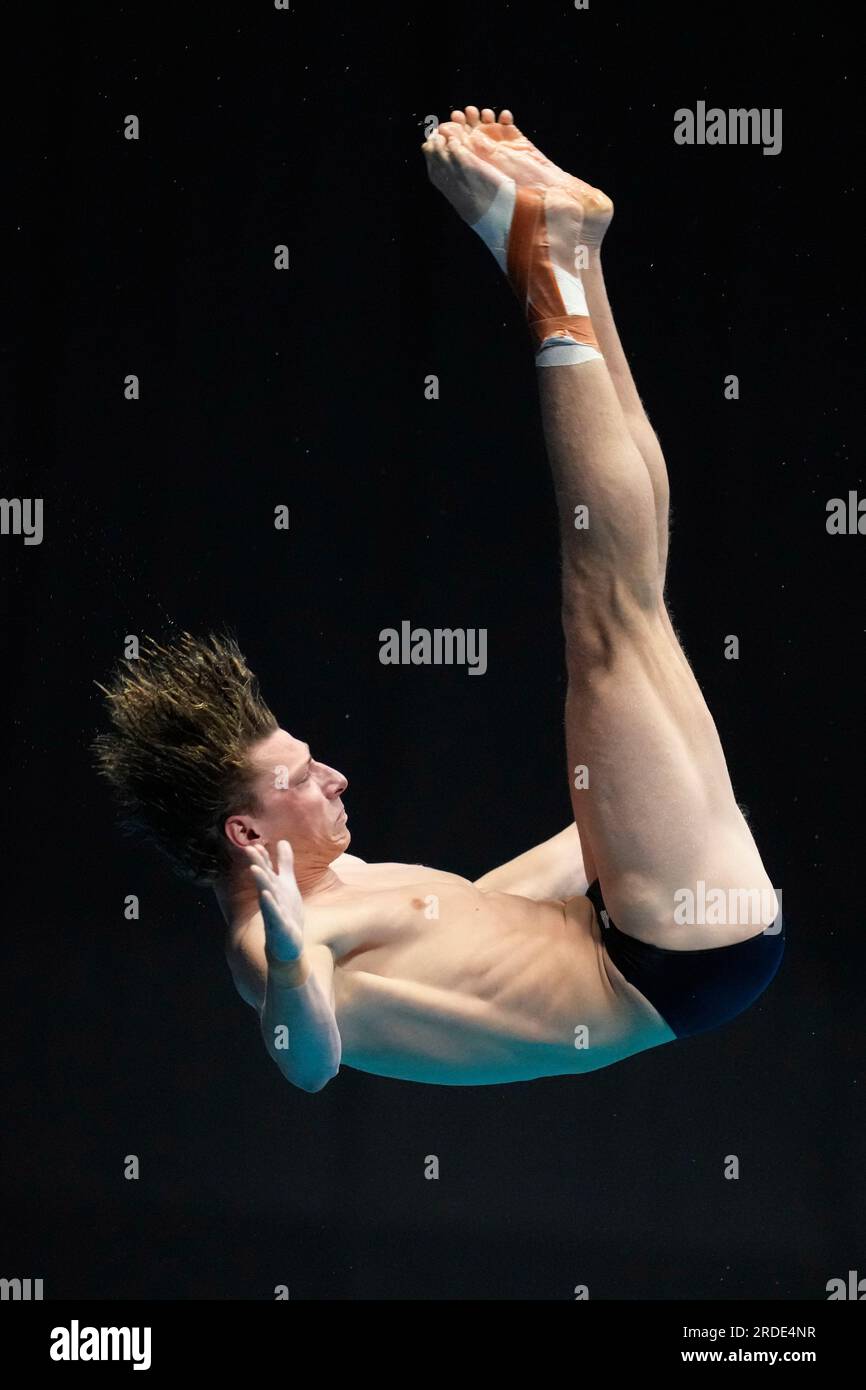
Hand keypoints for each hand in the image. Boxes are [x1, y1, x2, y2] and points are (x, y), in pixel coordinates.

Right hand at [244, 840, 304, 963]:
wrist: (288, 946)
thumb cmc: (286, 914)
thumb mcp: (287, 885)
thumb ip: (284, 864)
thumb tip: (282, 841)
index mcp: (273, 890)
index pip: (266, 871)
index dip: (261, 857)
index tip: (253, 843)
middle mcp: (271, 900)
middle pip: (264, 880)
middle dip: (258, 864)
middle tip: (249, 849)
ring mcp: (274, 913)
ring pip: (266, 896)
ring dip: (261, 882)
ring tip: (255, 869)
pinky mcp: (280, 927)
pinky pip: (274, 915)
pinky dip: (270, 905)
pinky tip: (266, 896)